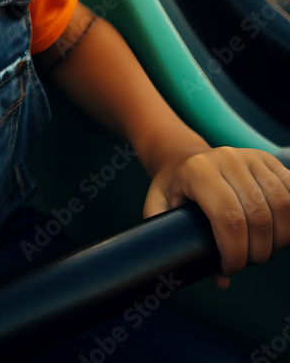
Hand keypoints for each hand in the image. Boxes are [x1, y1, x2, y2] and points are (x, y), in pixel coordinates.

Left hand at [143, 147, 289, 288]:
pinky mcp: (268, 159)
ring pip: (282, 205)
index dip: (235, 252)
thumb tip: (220, 281)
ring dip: (279, 238)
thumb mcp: (160, 209)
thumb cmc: (174, 189)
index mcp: (198, 170)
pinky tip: (278, 233)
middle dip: (258, 251)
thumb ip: (178, 244)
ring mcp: (250, 157)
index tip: (229, 268)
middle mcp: (227, 158)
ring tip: (264, 250)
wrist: (185, 158)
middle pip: (258, 216)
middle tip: (247, 262)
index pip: (228, 217)